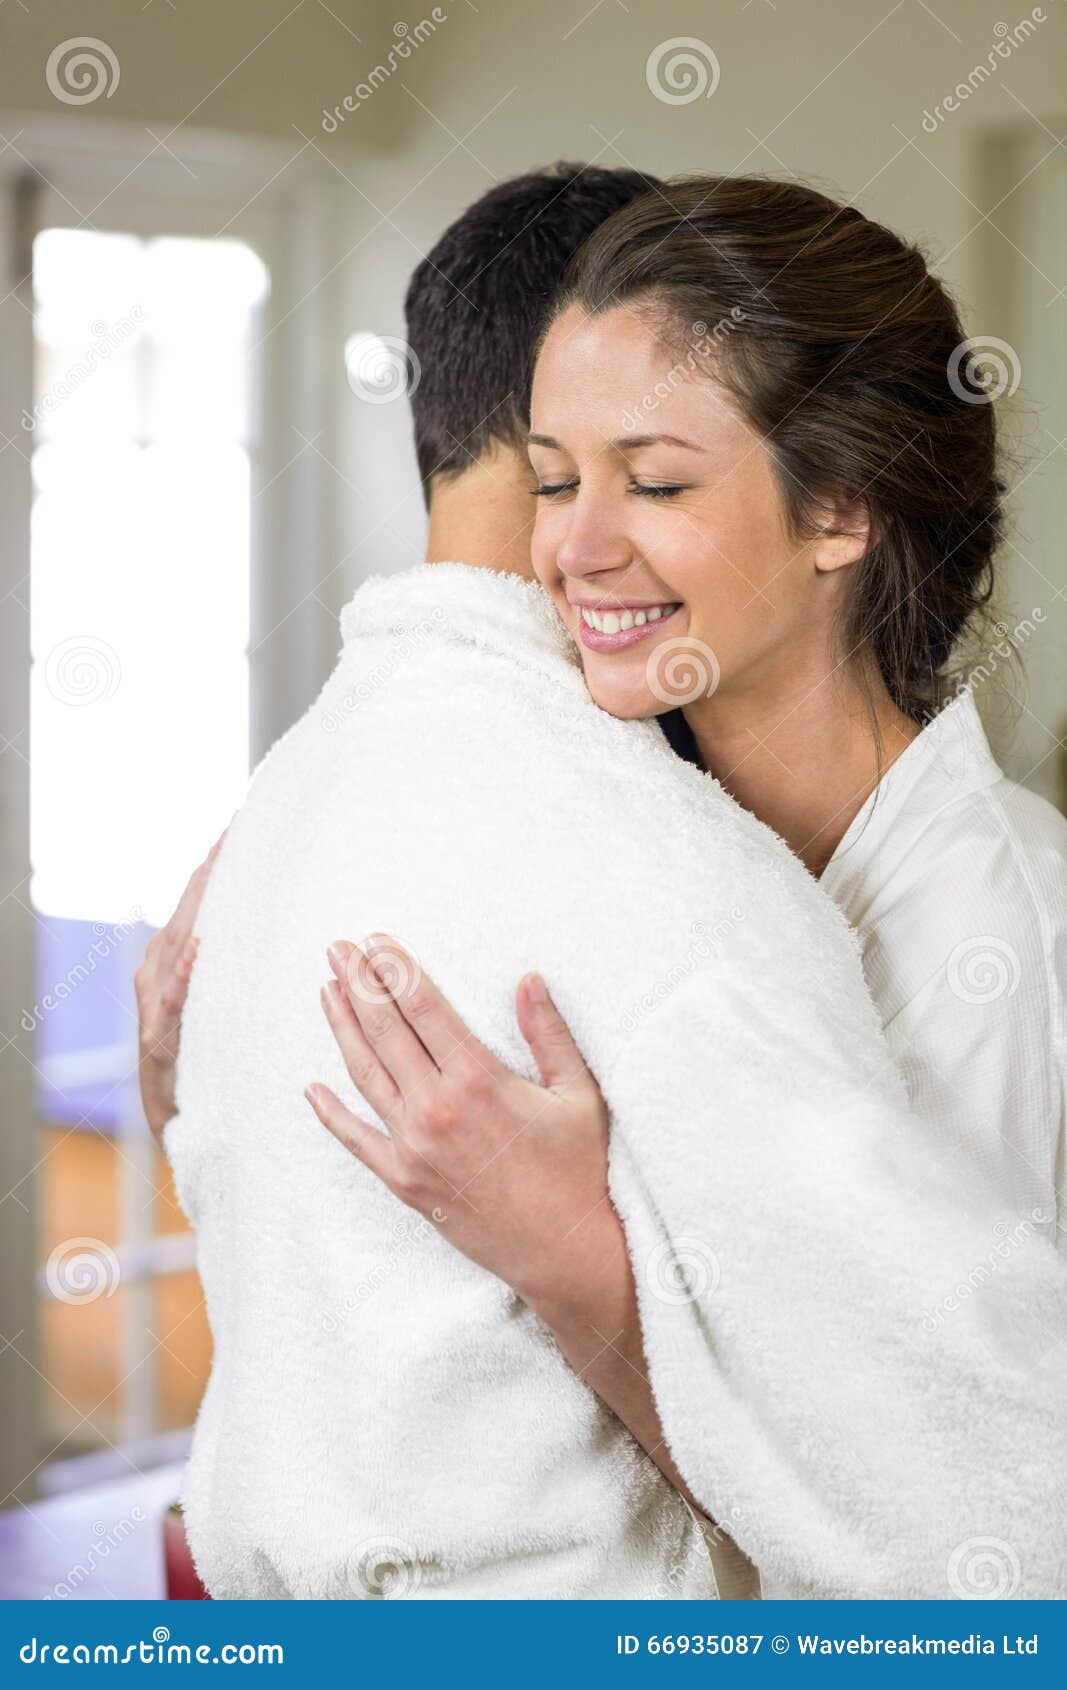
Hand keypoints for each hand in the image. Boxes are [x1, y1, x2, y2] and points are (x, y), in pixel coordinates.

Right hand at [135, 830, 225, 1143]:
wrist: (174, 1111)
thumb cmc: (204, 1048)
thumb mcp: (223, 996)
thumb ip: (239, 959)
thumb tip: (285, 922)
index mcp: (176, 955)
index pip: (200, 900)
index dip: (218, 862)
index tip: (241, 823)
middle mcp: (159, 968)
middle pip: (188, 909)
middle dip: (210, 870)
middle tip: (234, 830)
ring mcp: (155, 999)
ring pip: (177, 942)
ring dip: (197, 906)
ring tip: (216, 866)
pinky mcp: (160, 1035)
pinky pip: (175, 999)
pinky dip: (184, 973)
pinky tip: (197, 948)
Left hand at [304, 936, 619, 1311]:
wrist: (561, 1250)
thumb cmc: (577, 1170)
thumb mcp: (577, 1095)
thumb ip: (549, 1034)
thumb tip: (529, 978)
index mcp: (477, 1080)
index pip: (423, 1008)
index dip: (396, 969)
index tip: (376, 941)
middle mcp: (436, 1108)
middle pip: (385, 1031)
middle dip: (359, 984)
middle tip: (337, 949)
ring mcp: (413, 1146)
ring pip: (364, 1074)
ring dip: (342, 1028)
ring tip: (326, 991)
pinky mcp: (403, 1180)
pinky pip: (356, 1139)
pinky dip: (331, 1113)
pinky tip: (312, 1087)